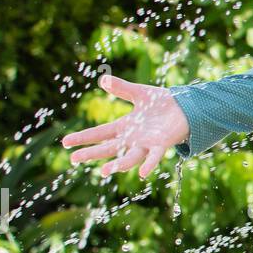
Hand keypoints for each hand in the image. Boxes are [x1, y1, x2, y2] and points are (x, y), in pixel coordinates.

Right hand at [61, 75, 190, 177]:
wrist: (187, 107)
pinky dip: (149, 164)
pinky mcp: (162, 144)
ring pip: (129, 157)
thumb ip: (122, 88)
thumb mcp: (139, 93)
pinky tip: (143, 173)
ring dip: (118, 164)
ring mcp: (146, 143)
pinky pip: (154, 156)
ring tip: (104, 172)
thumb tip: (103, 79)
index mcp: (125, 126)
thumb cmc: (163, 103)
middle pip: (109, 148)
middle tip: (73, 158)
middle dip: (91, 153)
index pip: (100, 133)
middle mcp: (133, 138)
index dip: (83, 137)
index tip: (65, 142)